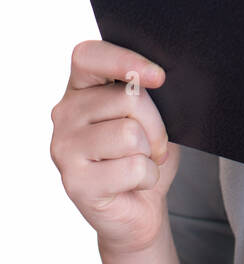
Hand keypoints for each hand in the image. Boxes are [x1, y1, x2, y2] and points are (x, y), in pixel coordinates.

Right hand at [50, 39, 180, 254]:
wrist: (141, 207)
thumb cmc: (146, 154)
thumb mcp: (154, 115)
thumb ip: (148, 93)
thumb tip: (159, 77)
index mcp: (80, 88)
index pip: (88, 56)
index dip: (124, 60)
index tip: (159, 76)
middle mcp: (64, 114)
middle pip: (127, 97)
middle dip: (157, 124)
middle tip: (155, 143)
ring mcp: (64, 148)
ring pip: (130, 133)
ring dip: (151, 153)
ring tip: (142, 162)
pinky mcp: (74, 182)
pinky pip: (133, 167)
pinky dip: (147, 177)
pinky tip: (134, 183)